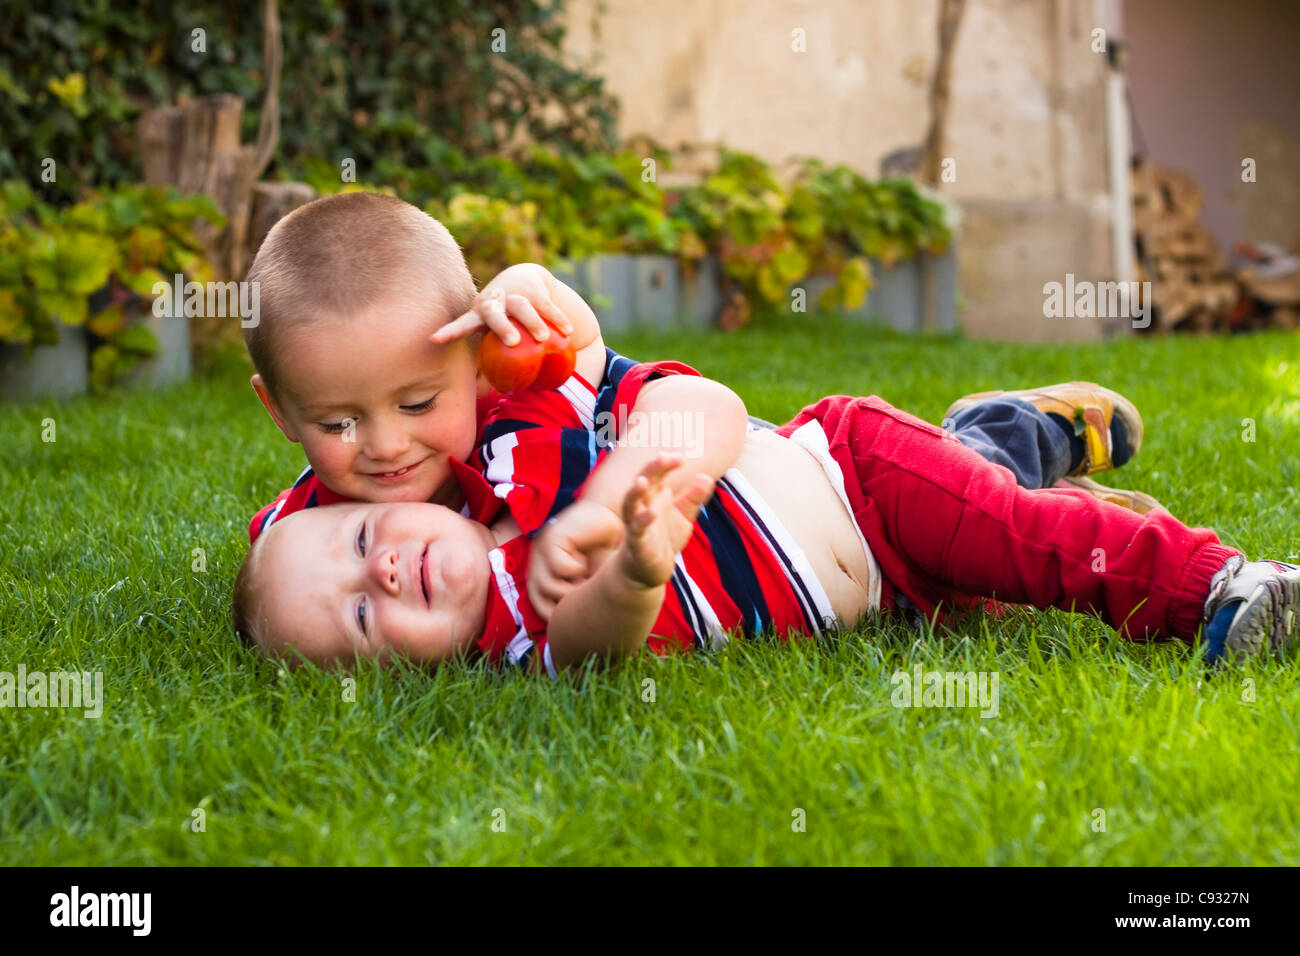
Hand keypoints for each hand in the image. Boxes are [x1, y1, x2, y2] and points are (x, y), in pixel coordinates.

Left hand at [431, 263, 573, 346]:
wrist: (525, 278)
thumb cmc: (505, 318)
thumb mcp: (492, 332)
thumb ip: (490, 356)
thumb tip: (484, 392)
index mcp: (479, 316)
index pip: (462, 325)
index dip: (450, 332)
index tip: (435, 339)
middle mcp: (495, 303)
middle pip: (493, 312)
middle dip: (501, 326)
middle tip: (513, 341)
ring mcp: (514, 294)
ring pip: (521, 306)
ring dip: (532, 322)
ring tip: (544, 337)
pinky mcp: (535, 288)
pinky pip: (547, 304)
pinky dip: (557, 318)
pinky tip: (567, 331)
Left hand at [528, 500, 623, 620]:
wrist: (608, 515)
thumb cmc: (602, 551)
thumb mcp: (591, 579)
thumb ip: (580, 596)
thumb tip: (580, 627)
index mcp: (543, 576)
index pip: (540, 607)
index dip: (558, 616)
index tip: (579, 612)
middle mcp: (537, 564)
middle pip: (538, 601)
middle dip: (563, 605)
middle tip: (584, 596)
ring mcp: (541, 551)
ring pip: (547, 585)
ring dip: (571, 587)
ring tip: (585, 578)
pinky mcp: (551, 539)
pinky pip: (560, 567)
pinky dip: (576, 569)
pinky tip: (583, 558)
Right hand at [617, 454, 713, 590]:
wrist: (648, 572)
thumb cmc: (664, 540)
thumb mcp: (683, 517)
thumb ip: (693, 498)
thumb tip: (707, 477)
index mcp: (653, 497)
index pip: (657, 475)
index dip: (666, 464)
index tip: (680, 457)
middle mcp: (641, 507)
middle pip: (641, 482)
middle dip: (651, 469)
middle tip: (664, 457)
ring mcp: (636, 525)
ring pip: (630, 504)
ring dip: (635, 492)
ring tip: (642, 480)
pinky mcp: (637, 545)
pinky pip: (637, 531)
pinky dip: (642, 521)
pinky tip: (652, 513)